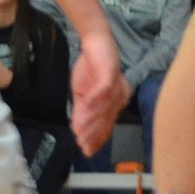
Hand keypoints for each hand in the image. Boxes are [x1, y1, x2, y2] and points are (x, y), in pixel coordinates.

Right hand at [70, 30, 127, 155]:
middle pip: (106, 119)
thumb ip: (81, 111)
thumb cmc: (90, 68)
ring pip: (104, 106)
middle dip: (93, 134)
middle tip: (82, 144)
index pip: (106, 125)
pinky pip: (104, 88)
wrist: (95, 42)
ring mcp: (116, 85)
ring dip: (91, 119)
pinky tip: (86, 105)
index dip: (97, 139)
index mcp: (112, 103)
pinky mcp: (111, 73)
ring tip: (80, 130)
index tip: (87, 151)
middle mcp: (118, 96)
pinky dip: (95, 97)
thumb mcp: (82, 94)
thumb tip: (77, 131)